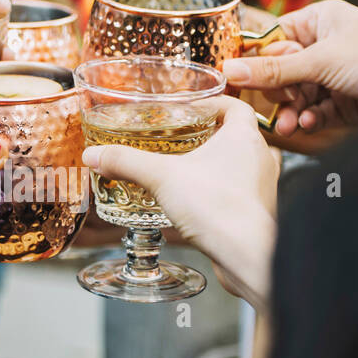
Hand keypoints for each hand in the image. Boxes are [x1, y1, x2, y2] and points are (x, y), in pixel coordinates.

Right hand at [80, 96, 278, 305]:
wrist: (246, 254)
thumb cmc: (217, 207)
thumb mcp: (161, 177)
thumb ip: (126, 162)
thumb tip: (94, 154)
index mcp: (244, 136)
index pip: (236, 105)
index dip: (215, 103)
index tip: (193, 108)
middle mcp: (260, 158)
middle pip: (238, 134)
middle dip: (212, 134)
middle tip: (185, 138)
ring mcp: (262, 186)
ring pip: (242, 164)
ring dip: (220, 163)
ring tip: (190, 169)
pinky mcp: (258, 213)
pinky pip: (240, 192)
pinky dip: (222, 191)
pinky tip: (198, 201)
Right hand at [223, 0, 357, 136]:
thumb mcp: (319, 61)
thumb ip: (274, 70)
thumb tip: (229, 71)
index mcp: (316, 23)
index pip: (272, 41)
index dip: (256, 61)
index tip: (237, 79)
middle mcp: (321, 47)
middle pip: (280, 72)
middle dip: (278, 92)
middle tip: (284, 100)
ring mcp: (331, 76)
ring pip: (295, 96)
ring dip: (290, 111)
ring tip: (288, 125)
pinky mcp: (340, 102)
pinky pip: (312, 111)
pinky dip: (308, 118)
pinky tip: (308, 123)